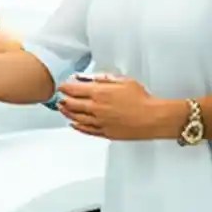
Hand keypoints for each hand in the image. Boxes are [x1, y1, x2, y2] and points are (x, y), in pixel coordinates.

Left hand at [57, 74, 177, 140]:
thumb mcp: (122, 81)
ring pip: (77, 118)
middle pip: (72, 104)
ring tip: (62, 109)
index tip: (62, 86)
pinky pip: (86, 131)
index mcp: (99, 93)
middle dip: (64, 100)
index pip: (75, 90)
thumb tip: (87, 78)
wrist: (152, 117)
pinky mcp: (105, 133)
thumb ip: (102, 78)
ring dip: (67, 113)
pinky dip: (77, 127)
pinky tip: (74, 125)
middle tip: (59, 97)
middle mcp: (96, 109)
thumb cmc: (141, 98)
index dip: (66, 87)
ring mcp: (99, 122)